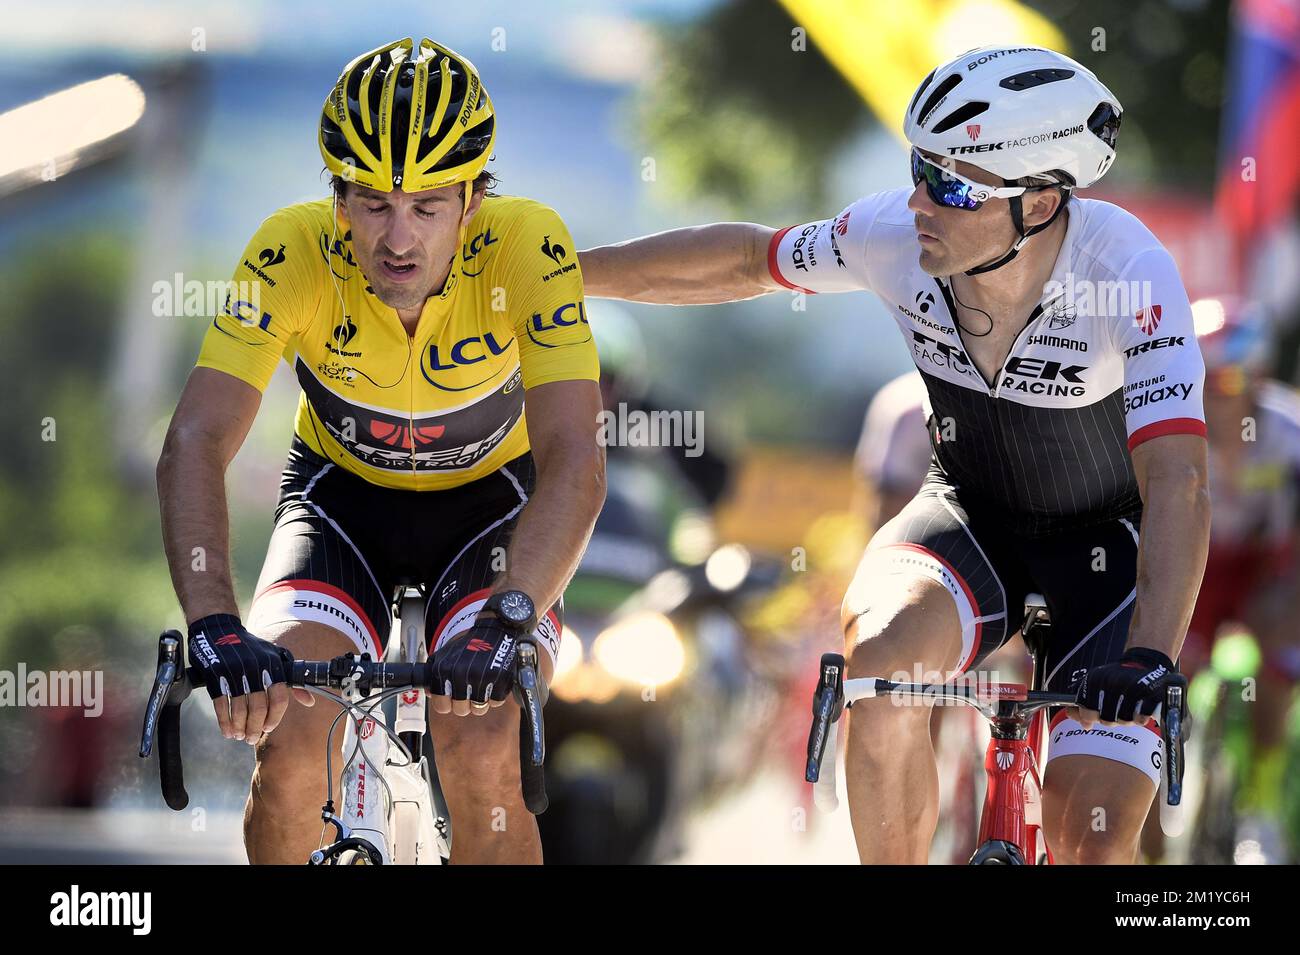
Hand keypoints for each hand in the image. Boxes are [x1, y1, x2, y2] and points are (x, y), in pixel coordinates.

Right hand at [187, 614, 298, 743]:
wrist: (218, 629)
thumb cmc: (251, 646)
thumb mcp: (275, 656)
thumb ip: (291, 680)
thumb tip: (310, 701)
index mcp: (272, 665)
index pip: (279, 697)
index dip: (275, 717)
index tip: (269, 728)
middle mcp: (255, 669)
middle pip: (258, 708)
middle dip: (256, 728)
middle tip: (252, 738)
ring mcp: (234, 672)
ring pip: (240, 710)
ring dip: (240, 728)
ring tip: (240, 736)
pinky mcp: (215, 676)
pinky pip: (221, 705)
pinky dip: (224, 721)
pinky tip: (227, 730)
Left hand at [429, 618, 519, 716]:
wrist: (494, 630)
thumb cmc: (469, 644)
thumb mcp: (445, 654)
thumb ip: (433, 674)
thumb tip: (430, 694)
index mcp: (444, 669)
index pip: (441, 706)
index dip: (448, 704)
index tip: (452, 699)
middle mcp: (460, 674)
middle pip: (461, 710)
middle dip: (465, 704)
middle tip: (469, 692)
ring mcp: (480, 677)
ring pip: (479, 709)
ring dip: (481, 701)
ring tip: (482, 687)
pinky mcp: (499, 679)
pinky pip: (496, 701)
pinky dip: (496, 695)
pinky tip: (493, 683)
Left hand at [1075, 647, 1185, 727]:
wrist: (1145, 663)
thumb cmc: (1117, 676)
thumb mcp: (1095, 680)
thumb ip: (1083, 698)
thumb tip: (1071, 715)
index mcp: (1097, 679)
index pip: (1088, 710)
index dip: (1087, 718)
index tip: (1089, 720)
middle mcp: (1114, 683)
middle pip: (1107, 720)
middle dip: (1109, 719)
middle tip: (1113, 711)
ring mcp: (1133, 690)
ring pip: (1124, 721)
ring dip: (1125, 719)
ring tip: (1126, 709)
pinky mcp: (1151, 696)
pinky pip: (1141, 719)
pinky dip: (1140, 718)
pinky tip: (1139, 709)